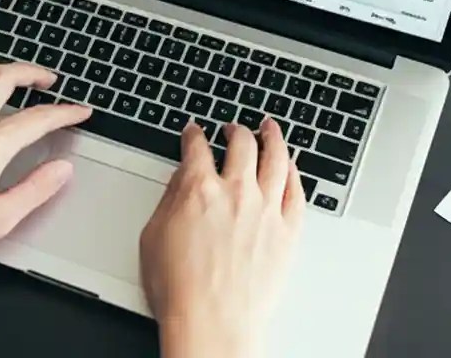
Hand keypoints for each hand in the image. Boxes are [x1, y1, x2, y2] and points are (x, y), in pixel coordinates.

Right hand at [140, 119, 304, 357]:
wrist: (212, 322)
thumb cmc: (180, 289)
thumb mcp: (154, 235)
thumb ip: (169, 199)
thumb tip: (180, 179)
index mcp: (198, 189)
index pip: (197, 146)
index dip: (194, 134)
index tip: (194, 131)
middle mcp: (236, 192)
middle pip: (242, 143)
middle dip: (235, 130)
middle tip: (233, 128)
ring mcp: (266, 210)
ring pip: (277, 158)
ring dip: (272, 137)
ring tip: (270, 128)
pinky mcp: (287, 231)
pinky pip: (296, 191)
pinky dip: (293, 173)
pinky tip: (290, 167)